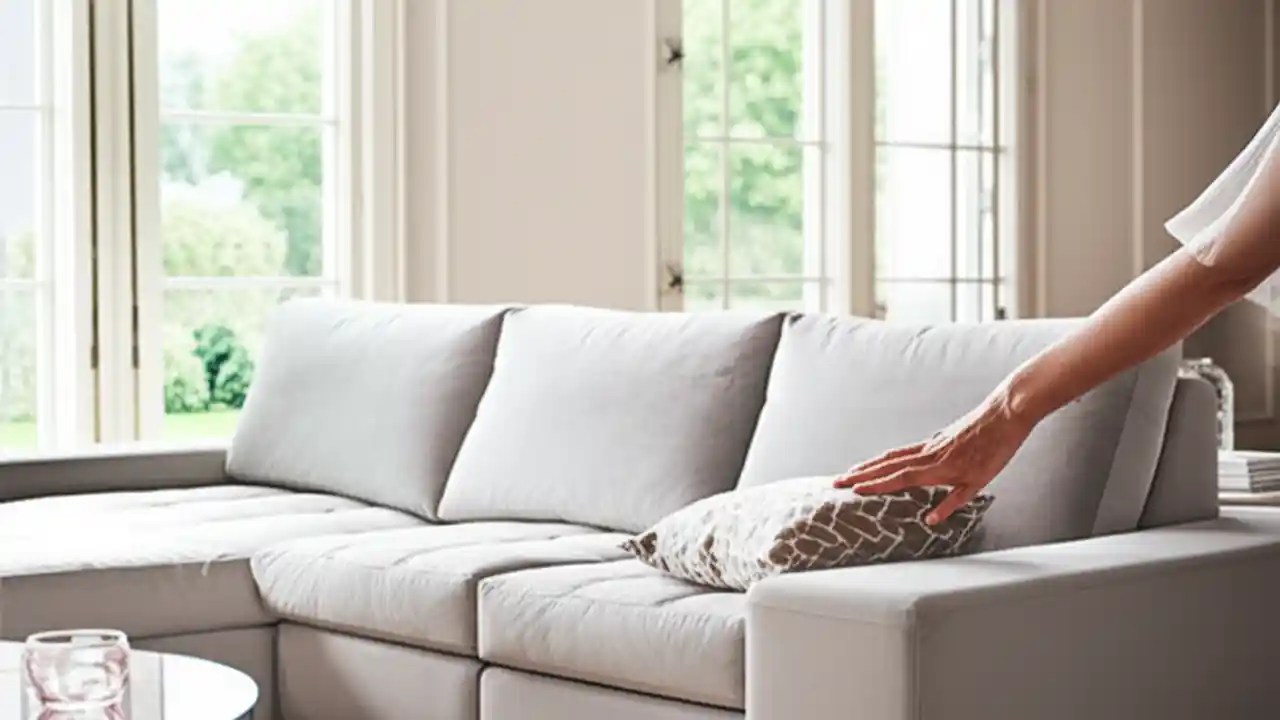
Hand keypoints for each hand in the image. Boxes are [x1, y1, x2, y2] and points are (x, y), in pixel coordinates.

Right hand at [833, 389, 1036, 524]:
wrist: (1005, 414)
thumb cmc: (996, 448)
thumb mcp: (979, 483)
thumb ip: (952, 502)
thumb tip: (929, 520)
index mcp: (938, 467)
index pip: (900, 478)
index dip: (877, 485)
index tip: (855, 490)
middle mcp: (928, 454)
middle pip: (888, 465)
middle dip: (861, 474)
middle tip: (838, 481)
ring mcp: (930, 444)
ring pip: (892, 456)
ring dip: (870, 464)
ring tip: (851, 472)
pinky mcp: (936, 439)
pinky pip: (905, 450)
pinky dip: (888, 457)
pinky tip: (883, 461)